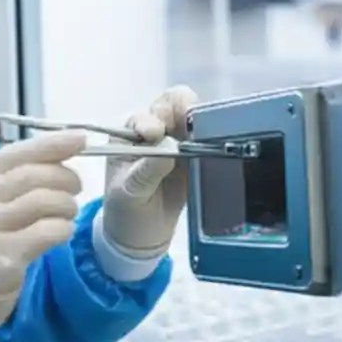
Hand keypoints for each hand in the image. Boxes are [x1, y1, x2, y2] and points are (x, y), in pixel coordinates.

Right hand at [0, 131, 85, 341]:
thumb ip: (1, 190)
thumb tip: (54, 164)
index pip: (11, 155)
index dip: (50, 144)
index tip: (79, 138)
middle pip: (31, 176)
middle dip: (65, 178)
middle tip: (75, 189)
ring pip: (43, 202)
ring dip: (66, 206)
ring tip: (65, 216)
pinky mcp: (0, 261)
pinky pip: (47, 233)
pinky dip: (62, 230)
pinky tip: (59, 235)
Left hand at [102, 87, 198, 258]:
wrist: (140, 235)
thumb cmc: (126, 208)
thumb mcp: (130, 191)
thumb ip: (146, 170)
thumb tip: (171, 149)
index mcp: (130, 134)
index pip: (146, 115)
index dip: (154, 119)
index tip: (155, 134)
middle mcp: (155, 131)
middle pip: (173, 106)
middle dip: (182, 111)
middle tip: (189, 128)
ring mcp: (178, 142)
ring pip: (194, 120)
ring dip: (201, 124)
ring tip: (206, 136)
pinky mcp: (196, 157)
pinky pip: (208, 141)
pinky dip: (213, 140)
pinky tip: (216, 147)